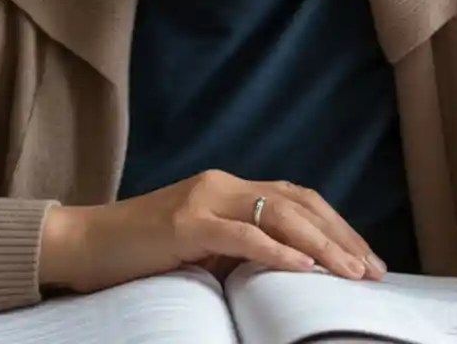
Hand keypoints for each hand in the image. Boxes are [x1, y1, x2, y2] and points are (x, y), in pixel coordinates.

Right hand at [39, 169, 387, 293]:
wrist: (83, 245)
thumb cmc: (139, 253)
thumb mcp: (199, 248)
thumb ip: (238, 248)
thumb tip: (290, 268)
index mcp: (227, 188)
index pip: (297, 199)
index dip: (336, 226)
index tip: (365, 258)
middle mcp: (222, 184)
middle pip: (299, 203)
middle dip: (342, 236)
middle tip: (373, 269)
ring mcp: (204, 199)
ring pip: (280, 214)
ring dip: (322, 246)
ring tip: (351, 272)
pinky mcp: (186, 223)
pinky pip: (243, 234)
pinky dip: (278, 250)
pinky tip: (304, 267)